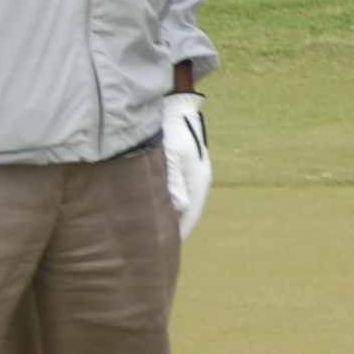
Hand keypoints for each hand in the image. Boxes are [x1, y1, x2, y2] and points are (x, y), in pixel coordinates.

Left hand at [163, 90, 210, 240]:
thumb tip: (178, 208)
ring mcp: (191, 171)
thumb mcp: (170, 154)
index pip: (190, 215)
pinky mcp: (183, 164)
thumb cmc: (171, 127)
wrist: (176, 102)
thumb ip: (173, 181)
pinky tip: (156, 205)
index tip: (165, 250)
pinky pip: (176, 190)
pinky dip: (167, 202)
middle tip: (158, 246)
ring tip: (155, 230)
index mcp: (198, 180)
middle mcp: (197, 178)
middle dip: (175, 227)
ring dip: (170, 214)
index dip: (178, 233)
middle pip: (187, 211)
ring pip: (181, 201)